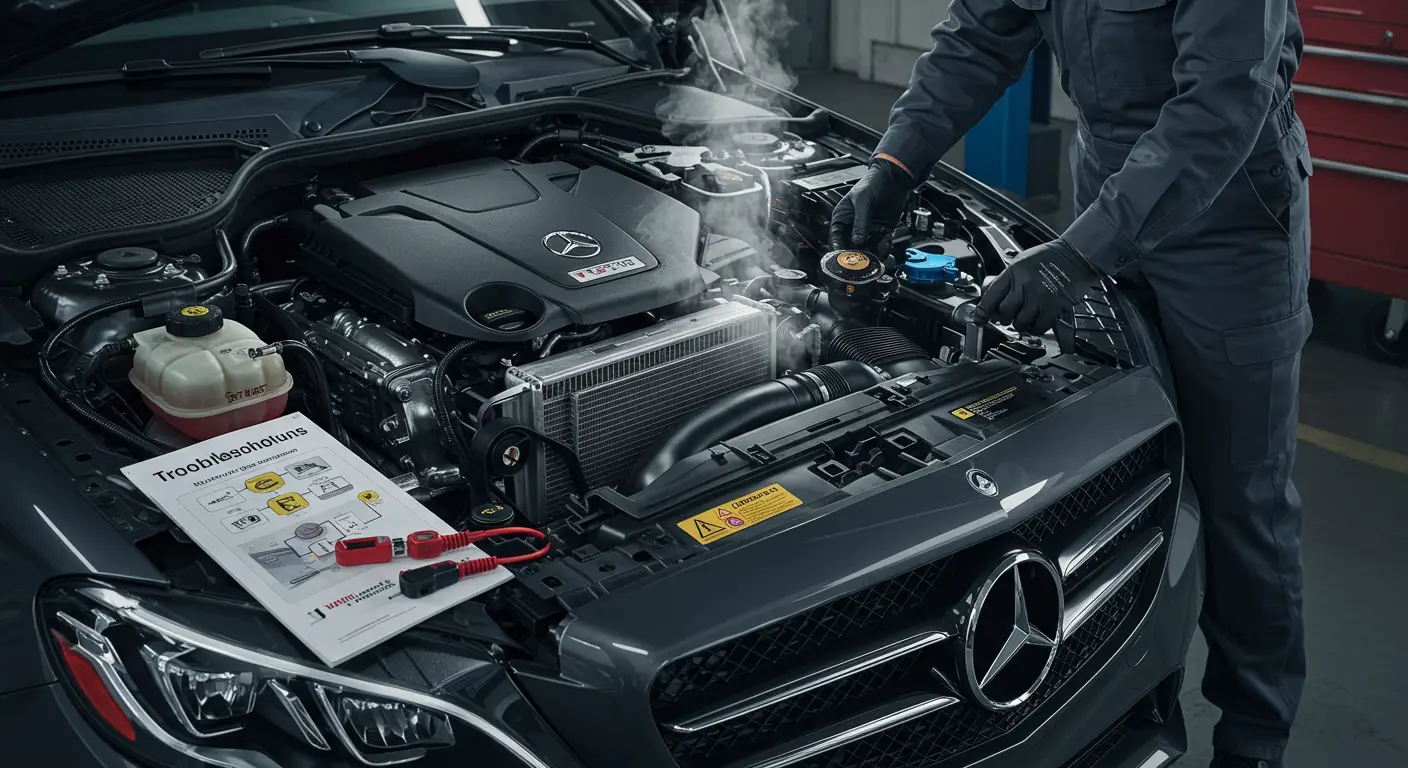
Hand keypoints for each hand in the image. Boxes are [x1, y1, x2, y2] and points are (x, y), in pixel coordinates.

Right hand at [829, 157, 913, 250]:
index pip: (836, 237)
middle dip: (858, 254)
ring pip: (867, 248)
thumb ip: (860, 221)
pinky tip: (887, 241)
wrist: (894, 178)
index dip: (839, 248)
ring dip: (873, 252)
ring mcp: (868, 230)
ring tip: (879, 248)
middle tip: (864, 259)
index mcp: (842, 217)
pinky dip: (884, 247)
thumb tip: (857, 240)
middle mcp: (853, 227)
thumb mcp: (863, 200)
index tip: (844, 257)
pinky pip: (881, 245)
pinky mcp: (882, 232)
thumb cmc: (873, 183)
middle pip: (852, 247)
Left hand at [977, 239, 1103, 337]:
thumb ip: (1006, 279)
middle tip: (1008, 317)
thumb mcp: (1021, 262)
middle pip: (1005, 312)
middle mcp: (1025, 285)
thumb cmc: (1048, 258)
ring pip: (1021, 322)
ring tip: (1024, 318)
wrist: (1075, 256)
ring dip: (1020, 324)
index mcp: (1013, 272)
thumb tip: (990, 295)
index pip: (991, 295)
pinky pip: (1039, 326)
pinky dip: (1036, 328)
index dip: (983, 311)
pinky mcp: (1054, 307)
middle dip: (1004, 318)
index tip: (979, 319)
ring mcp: (1040, 297)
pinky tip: (1037, 322)